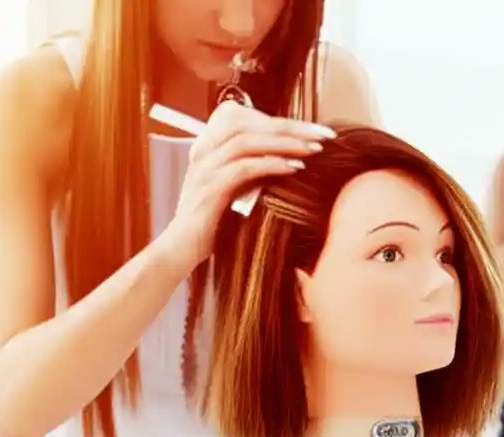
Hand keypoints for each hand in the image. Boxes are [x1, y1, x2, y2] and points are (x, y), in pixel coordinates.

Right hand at [158, 101, 334, 272]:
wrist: (180, 250)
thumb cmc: (211, 222)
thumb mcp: (232, 188)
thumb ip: (250, 170)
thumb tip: (287, 158)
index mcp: (209, 147)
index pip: (246, 119)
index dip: (280, 121)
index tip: (312, 130)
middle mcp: (204, 151)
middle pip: (249, 124)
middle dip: (290, 127)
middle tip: (323, 134)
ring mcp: (204, 168)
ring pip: (246, 141)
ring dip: (284, 143)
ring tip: (313, 150)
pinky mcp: (209, 189)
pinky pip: (243, 168)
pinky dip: (271, 165)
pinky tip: (293, 168)